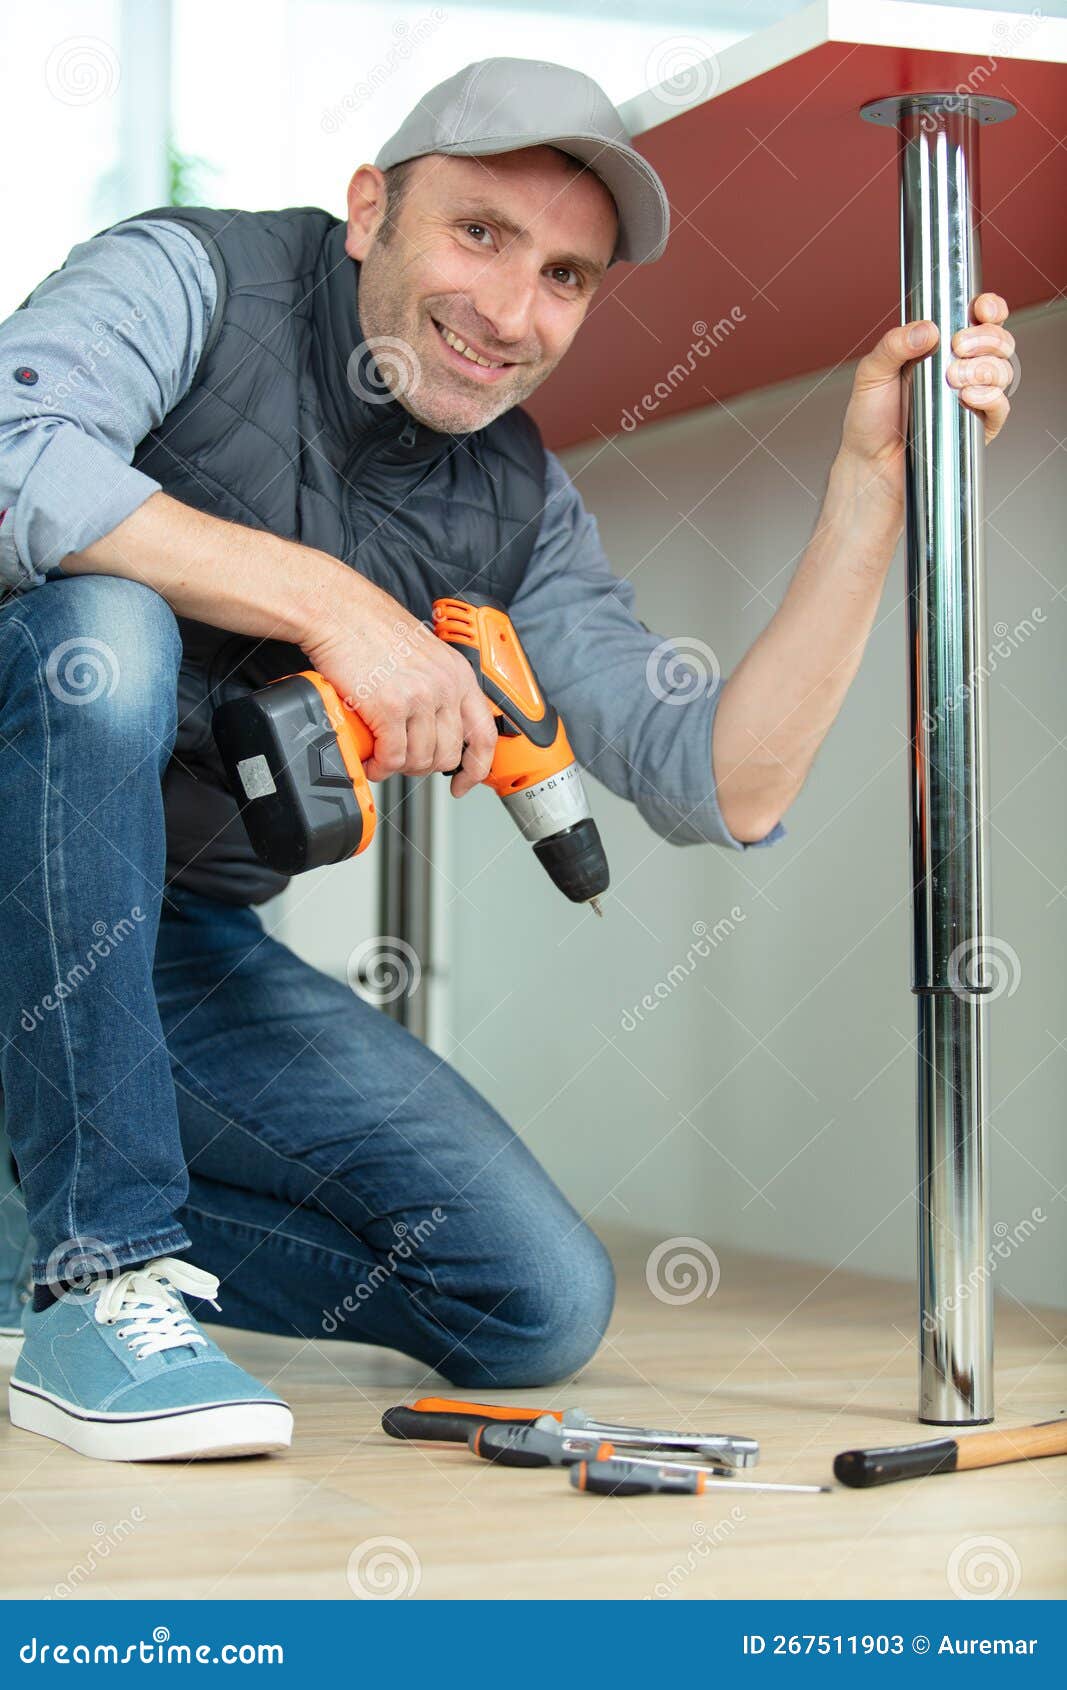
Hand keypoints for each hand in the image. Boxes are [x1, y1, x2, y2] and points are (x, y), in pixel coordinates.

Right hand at [304, 573, 497, 794]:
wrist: (338, 611)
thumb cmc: (370, 628)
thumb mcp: (423, 654)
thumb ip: (436, 686)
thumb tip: (434, 723)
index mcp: (458, 674)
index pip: (483, 734)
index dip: (476, 767)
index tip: (463, 782)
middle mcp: (445, 686)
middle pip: (448, 754)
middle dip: (424, 767)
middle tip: (403, 762)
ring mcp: (419, 697)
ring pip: (421, 760)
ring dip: (399, 767)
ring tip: (383, 759)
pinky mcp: (390, 707)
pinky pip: (392, 756)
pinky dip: (380, 766)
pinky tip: (371, 760)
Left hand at [839, 292, 1016, 495]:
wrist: (870, 464)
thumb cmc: (870, 419)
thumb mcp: (872, 373)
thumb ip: (894, 345)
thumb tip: (928, 330)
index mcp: (940, 349)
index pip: (978, 320)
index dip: (989, 309)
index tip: (981, 309)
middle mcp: (962, 369)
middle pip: (999, 341)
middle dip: (987, 338)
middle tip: (958, 347)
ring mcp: (973, 398)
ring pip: (1004, 370)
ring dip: (986, 368)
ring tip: (955, 378)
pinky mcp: (976, 427)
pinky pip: (1001, 407)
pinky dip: (991, 397)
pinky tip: (968, 397)